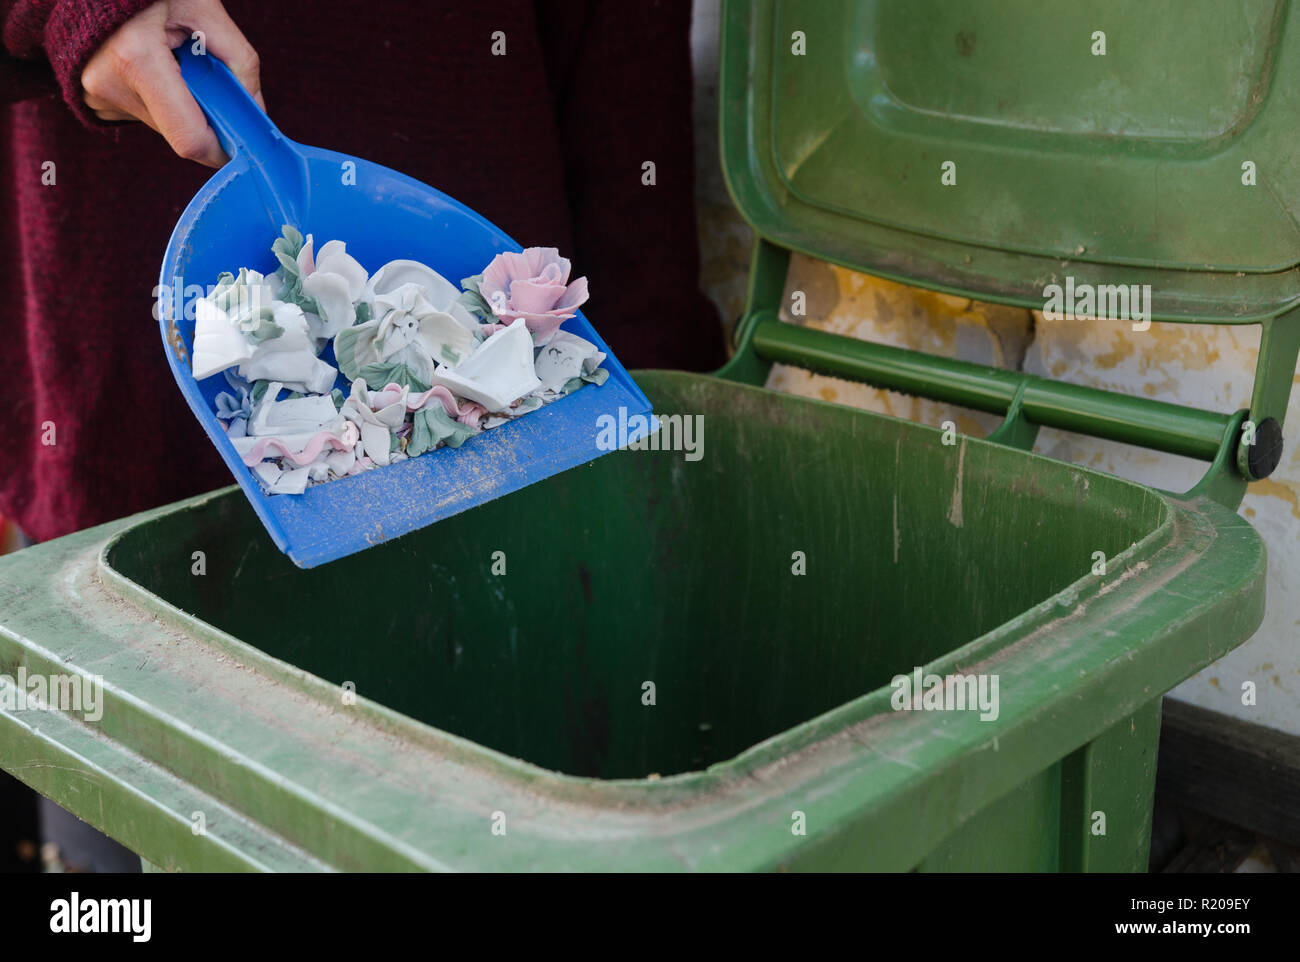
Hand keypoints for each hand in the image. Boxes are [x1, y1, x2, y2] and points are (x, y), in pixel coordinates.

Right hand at [81, 0, 263, 166]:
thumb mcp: (205, 10)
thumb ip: (240, 62)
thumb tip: (256, 111)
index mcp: (137, 59)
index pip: (190, 139)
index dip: (223, 148)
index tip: (243, 142)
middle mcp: (109, 83)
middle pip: (179, 134)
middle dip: (205, 118)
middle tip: (212, 84)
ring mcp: (95, 93)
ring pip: (162, 125)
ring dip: (181, 105)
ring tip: (175, 62)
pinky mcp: (91, 97)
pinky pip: (142, 113)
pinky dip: (160, 99)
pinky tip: (154, 65)